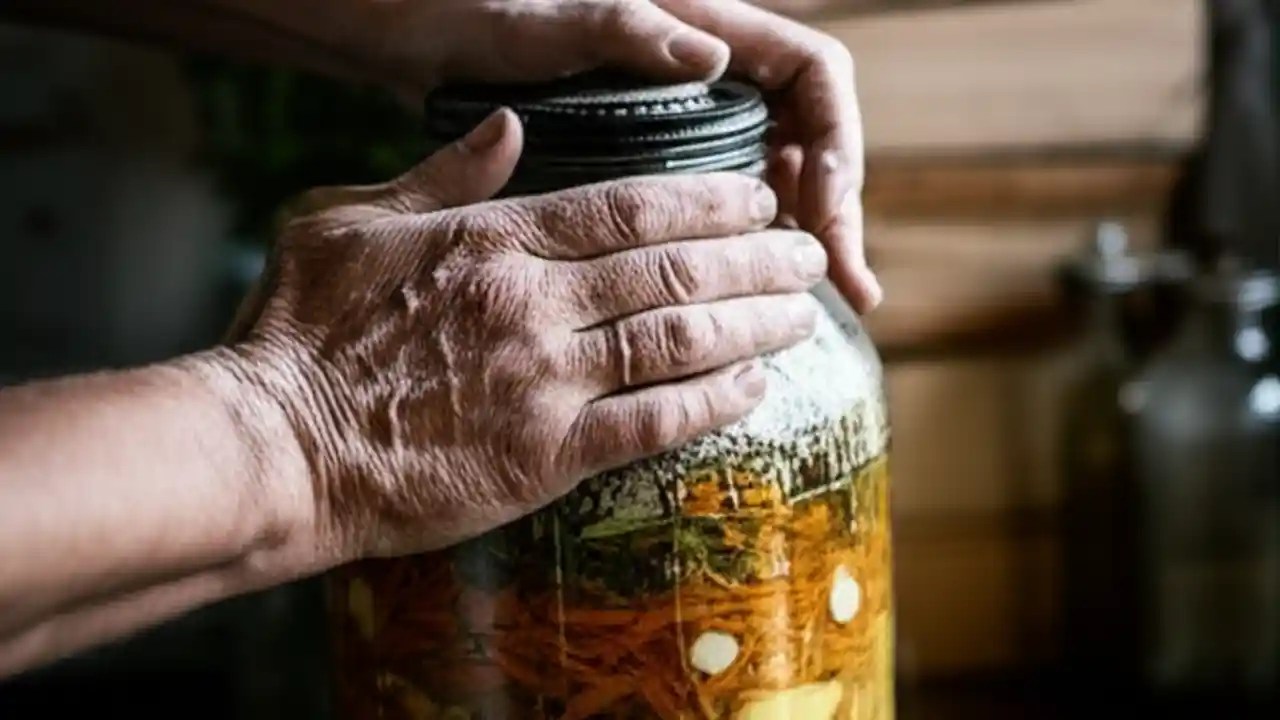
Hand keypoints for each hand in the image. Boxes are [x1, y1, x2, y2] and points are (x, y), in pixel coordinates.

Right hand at [215, 109, 827, 564]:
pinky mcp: (544, 459)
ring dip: (754, 325)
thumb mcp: (351, 222)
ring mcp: (545, 384)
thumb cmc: (300, 332)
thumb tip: (511, 128)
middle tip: (806, 253)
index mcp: (493, 241)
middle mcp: (535, 307)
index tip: (757, 198)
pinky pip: (651, 424)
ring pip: (680, 341)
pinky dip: (712, 403)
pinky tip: (754, 387)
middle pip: (674, 270)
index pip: (630, 208)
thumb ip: (441, 176)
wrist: (275, 447)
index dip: (708, 203)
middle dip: (756, 260)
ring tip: (804, 313)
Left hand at [341, 0, 877, 313]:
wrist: (431, 37)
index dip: (835, 140)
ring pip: (771, 181)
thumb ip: (626, 29)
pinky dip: (741, 254)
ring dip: (798, 241)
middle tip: (847, 290)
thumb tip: (711, 58)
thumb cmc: (491, 15)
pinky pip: (721, 210)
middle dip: (832, 214)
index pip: (815, 75)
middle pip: (807, 142)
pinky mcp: (657, 165)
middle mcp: (714, 77)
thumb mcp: (554, 22)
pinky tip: (749, 304)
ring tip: (817, 311)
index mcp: (709, 28)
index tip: (820, 207)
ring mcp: (688, 123)